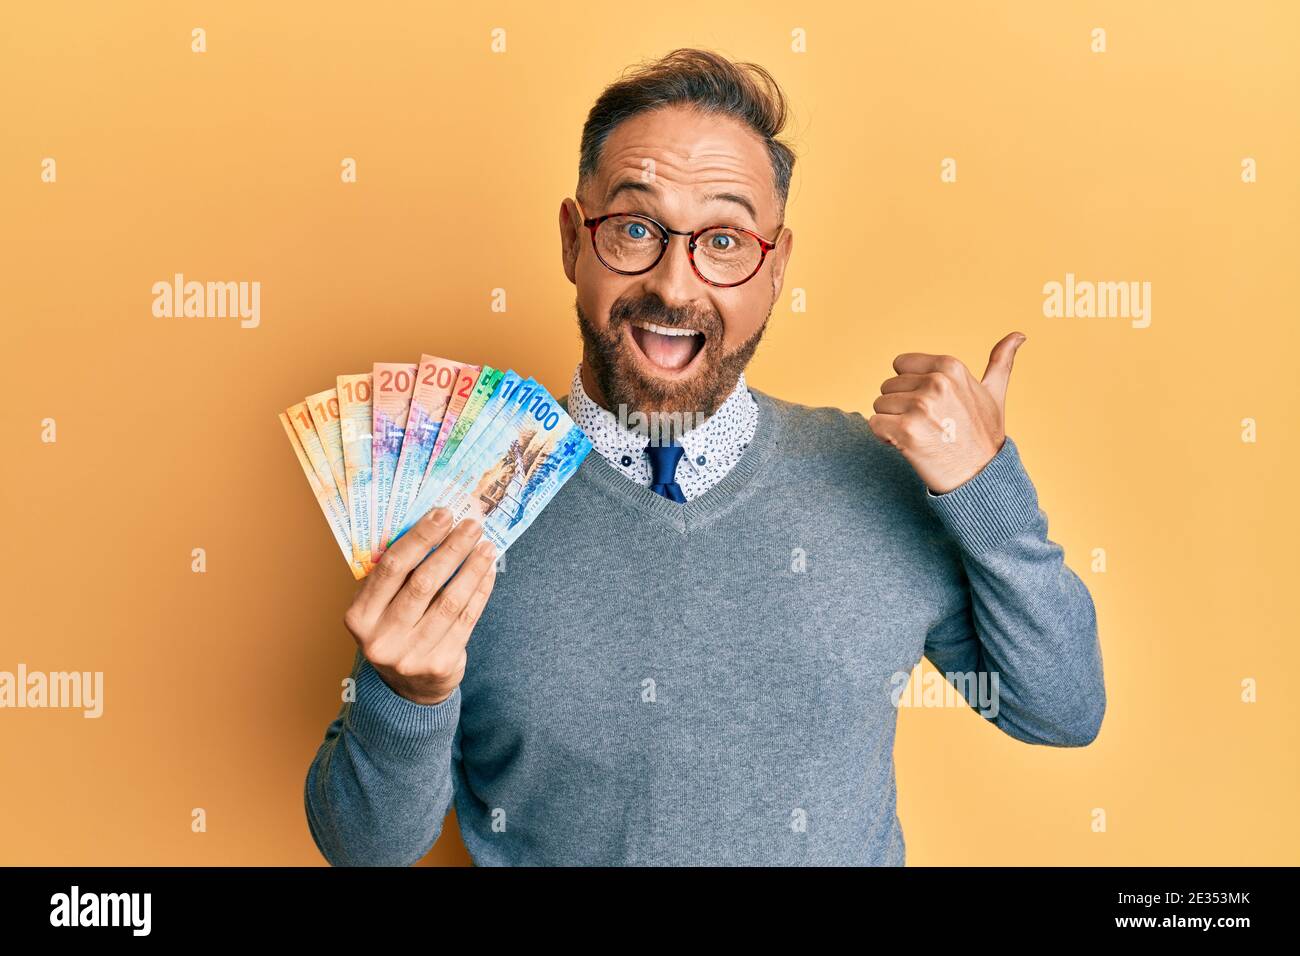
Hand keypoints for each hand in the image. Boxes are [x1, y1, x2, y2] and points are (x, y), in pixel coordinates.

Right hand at [343, 508, 498, 705]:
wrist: (408, 689)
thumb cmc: (395, 631)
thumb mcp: (380, 608)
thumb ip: (395, 577)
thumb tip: (432, 527)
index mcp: (360, 617)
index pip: (392, 567)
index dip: (420, 538)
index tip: (443, 514)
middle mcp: (381, 638)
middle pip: (423, 582)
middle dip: (451, 548)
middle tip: (471, 524)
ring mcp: (411, 655)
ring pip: (450, 601)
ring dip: (472, 568)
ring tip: (486, 545)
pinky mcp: (440, 665)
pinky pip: (466, 619)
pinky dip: (480, 591)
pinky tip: (487, 571)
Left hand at [868, 331, 1026, 493]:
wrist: (981, 476)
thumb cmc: (984, 435)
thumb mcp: (994, 393)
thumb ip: (1000, 362)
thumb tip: (1019, 334)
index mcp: (950, 367)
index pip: (901, 364)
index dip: (910, 386)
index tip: (930, 405)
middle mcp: (935, 382)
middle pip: (888, 386)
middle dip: (900, 406)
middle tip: (927, 425)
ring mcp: (920, 407)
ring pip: (880, 406)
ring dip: (893, 422)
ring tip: (920, 435)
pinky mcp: (905, 431)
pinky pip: (875, 424)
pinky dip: (885, 437)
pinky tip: (908, 446)